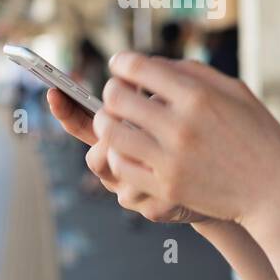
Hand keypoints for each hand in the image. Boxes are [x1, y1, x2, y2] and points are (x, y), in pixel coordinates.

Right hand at [45, 87, 209, 223]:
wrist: (225, 176)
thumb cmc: (194, 137)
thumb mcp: (174, 106)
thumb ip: (149, 93)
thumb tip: (129, 72)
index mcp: (117, 137)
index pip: (82, 123)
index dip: (65, 111)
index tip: (54, 92)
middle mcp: (116, 165)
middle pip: (95, 156)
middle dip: (116, 142)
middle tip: (142, 128)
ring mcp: (131, 189)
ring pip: (123, 175)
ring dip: (149, 158)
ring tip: (176, 150)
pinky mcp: (154, 207)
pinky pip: (150, 194)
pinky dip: (172, 181)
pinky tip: (190, 176)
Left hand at [94, 53, 279, 229]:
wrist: (274, 192)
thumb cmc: (259, 137)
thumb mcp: (237, 92)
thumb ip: (196, 73)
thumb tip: (156, 64)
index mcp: (199, 96)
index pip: (138, 67)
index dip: (122, 62)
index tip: (120, 65)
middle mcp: (181, 125)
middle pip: (117, 97)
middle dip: (112, 90)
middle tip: (117, 94)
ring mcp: (171, 159)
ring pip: (111, 132)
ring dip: (107, 123)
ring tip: (114, 122)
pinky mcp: (166, 187)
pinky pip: (121, 166)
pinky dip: (117, 154)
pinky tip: (126, 150)